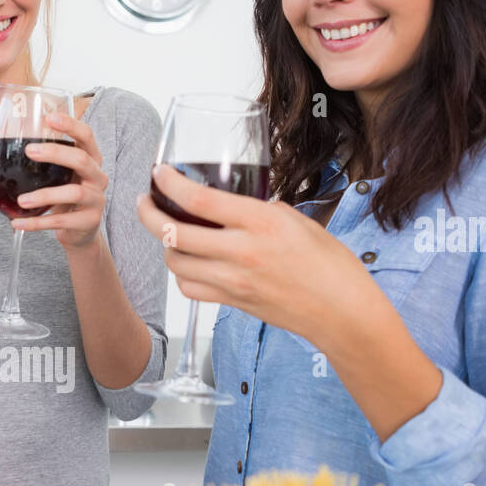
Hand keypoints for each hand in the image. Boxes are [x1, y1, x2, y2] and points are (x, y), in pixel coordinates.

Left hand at [11, 110, 107, 250]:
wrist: (80, 232)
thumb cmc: (66, 197)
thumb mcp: (62, 176)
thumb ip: (47, 161)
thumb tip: (6, 143)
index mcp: (92, 159)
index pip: (87, 136)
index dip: (70, 125)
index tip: (49, 118)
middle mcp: (98, 177)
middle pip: (81, 159)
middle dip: (56, 153)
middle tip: (29, 150)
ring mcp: (96, 200)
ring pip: (74, 193)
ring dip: (44, 195)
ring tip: (21, 200)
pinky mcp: (89, 221)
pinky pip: (61, 221)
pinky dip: (37, 223)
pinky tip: (18, 223)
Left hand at [136, 164, 383, 346]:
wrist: (341, 312)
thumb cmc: (330, 265)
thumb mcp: (297, 221)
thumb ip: (261, 210)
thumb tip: (236, 206)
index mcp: (260, 222)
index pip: (199, 199)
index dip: (169, 184)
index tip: (158, 174)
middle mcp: (241, 252)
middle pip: (173, 232)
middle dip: (148, 214)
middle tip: (144, 202)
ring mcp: (233, 281)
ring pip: (175, 262)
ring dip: (165, 245)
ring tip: (168, 232)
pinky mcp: (231, 302)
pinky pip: (190, 288)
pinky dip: (181, 274)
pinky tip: (189, 262)